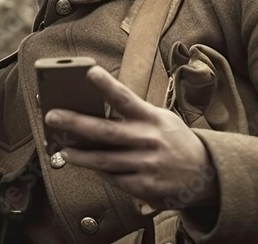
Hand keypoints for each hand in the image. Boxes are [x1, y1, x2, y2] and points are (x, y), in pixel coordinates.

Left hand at [44, 66, 218, 210]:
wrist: (205, 173)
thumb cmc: (172, 139)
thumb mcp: (159, 119)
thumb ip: (131, 115)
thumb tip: (92, 111)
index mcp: (152, 118)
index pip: (126, 97)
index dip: (107, 85)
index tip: (89, 71)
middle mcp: (149, 140)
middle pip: (106, 131)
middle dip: (76, 123)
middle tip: (51, 116)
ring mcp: (147, 164)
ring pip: (105, 161)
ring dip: (80, 156)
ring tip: (62, 151)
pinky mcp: (146, 186)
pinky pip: (115, 179)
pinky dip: (100, 172)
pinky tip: (89, 166)